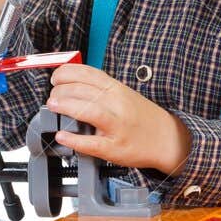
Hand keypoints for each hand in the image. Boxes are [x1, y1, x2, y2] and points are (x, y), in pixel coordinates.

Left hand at [46, 63, 191, 173]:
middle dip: (62, 90)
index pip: (88, 74)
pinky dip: (74, 139)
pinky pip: (92, 143)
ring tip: (53, 106)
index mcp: (117, 89)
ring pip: (89, 111)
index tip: (55, 78)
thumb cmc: (142, 118)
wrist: (168, 139)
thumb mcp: (124, 95)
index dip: (67, 73)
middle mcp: (118, 104)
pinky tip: (62, 137)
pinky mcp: (115, 147)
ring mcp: (117, 126)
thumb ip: (101, 90)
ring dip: (67, 106)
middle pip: (85, 90)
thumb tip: (70, 86)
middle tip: (53, 96)